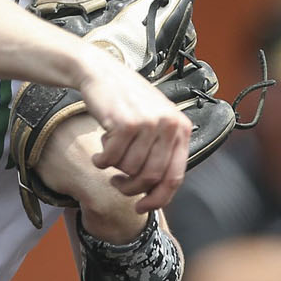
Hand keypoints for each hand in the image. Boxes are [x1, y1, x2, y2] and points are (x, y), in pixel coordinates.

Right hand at [76, 46, 191, 211]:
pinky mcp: (126, 123)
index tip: (143, 208)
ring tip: (107, 157)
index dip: (158, 198)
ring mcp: (148, 123)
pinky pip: (111, 159)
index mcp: (181, 128)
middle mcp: (169, 125)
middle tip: (118, 184)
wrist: (101, 72)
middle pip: (150, 177)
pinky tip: (98, 154)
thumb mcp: (155, 121)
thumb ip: (161, 150)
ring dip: (113, 170)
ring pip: (129, 169)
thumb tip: (157, 192)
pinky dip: (101, 161)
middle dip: (131, 188)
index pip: (175, 176)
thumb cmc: (126, 100)